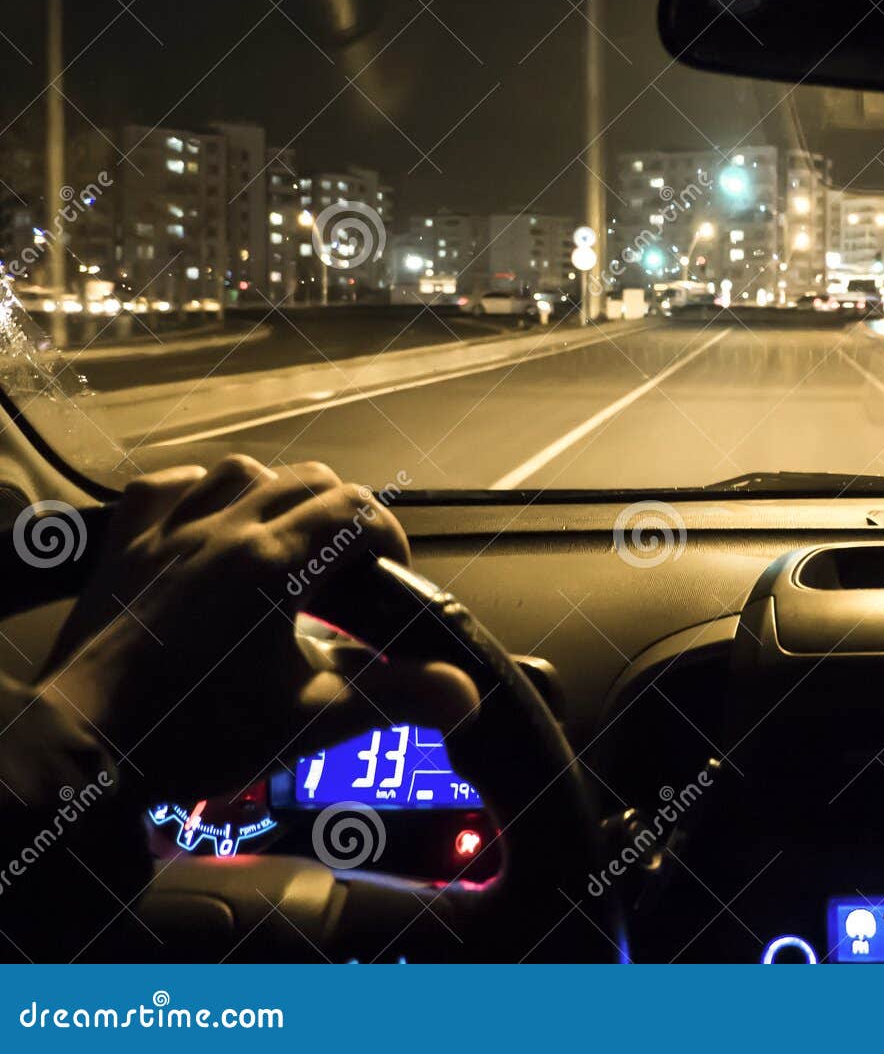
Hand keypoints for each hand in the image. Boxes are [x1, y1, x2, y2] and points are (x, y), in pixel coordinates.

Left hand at [43, 456, 477, 802]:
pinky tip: (211, 522)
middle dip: (343, 515)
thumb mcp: (311, 718)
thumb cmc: (198, 731)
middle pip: (309, 480)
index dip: (387, 538)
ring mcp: (167, 529)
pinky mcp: (123, 544)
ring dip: (278, 495)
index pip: (356, 511)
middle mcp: (223, 526)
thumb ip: (394, 697)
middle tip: (350, 569)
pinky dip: (202, 493)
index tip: (391, 581)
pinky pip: (168, 485)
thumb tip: (465, 693)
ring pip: (242, 470)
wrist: (86, 745)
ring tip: (289, 540)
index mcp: (274, 560)